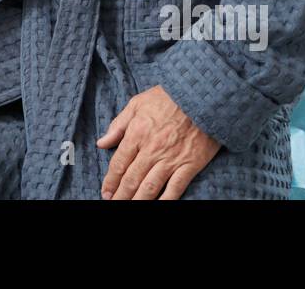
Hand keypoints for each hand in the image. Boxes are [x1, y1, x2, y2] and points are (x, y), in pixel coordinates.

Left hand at [95, 84, 221, 198]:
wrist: (202, 96)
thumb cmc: (168, 97)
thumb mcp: (137, 103)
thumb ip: (118, 125)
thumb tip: (102, 142)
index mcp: (137, 134)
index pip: (119, 164)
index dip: (110, 181)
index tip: (105, 191)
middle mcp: (151, 150)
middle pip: (131, 179)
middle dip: (120, 195)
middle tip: (113, 204)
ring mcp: (171, 159)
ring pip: (149, 188)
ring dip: (137, 201)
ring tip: (128, 208)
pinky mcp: (189, 165)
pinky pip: (175, 188)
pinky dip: (164, 201)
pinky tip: (156, 207)